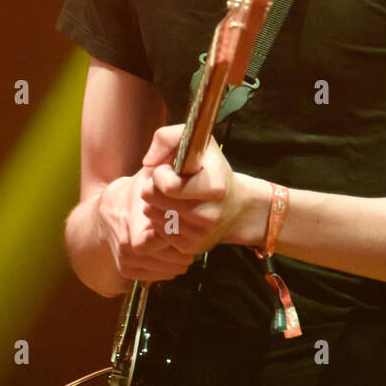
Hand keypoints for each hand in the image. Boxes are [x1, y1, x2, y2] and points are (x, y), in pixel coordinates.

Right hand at [97, 170, 195, 283]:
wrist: (106, 211)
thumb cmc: (132, 191)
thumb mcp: (146, 175)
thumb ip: (163, 167)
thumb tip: (181, 164)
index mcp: (130, 220)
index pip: (157, 240)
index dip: (177, 236)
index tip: (187, 227)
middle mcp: (126, 245)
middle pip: (170, 259)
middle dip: (185, 248)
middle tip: (193, 237)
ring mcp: (125, 260)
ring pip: (168, 270)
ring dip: (180, 259)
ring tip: (184, 243)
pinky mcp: (126, 271)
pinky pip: (160, 276)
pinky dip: (170, 267)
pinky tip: (173, 253)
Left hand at [138, 124, 262, 254]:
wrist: (237, 208)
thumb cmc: (212, 170)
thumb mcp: (199, 143)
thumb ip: (167, 137)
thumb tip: (147, 163)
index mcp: (215, 187)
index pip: (167, 186)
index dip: (160, 173)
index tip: (168, 168)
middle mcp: (208, 214)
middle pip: (152, 199)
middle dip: (153, 186)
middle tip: (167, 182)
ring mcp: (199, 235)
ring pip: (151, 214)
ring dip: (155, 202)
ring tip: (173, 196)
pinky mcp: (190, 248)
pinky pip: (156, 230)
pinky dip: (161, 218)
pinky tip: (176, 211)